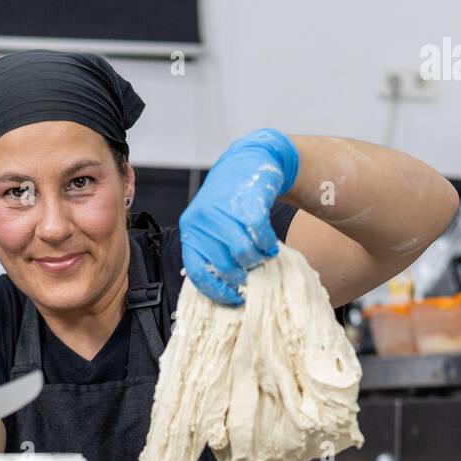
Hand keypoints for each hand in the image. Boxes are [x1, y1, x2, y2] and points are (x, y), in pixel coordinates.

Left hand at [179, 128, 298, 305]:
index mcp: (190, 232)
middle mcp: (203, 221)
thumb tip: (226, 289)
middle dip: (242, 277)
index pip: (198, 273)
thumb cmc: (230, 203)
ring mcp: (224, 211)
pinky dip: (267, 245)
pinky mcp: (246, 202)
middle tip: (253, 275)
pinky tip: (269, 244)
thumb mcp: (211, 226)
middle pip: (224, 267)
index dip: (217, 291)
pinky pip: (259, 237)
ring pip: (243, 254)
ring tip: (261, 256)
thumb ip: (213, 252)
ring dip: (257, 261)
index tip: (234, 298)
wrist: (247, 162)